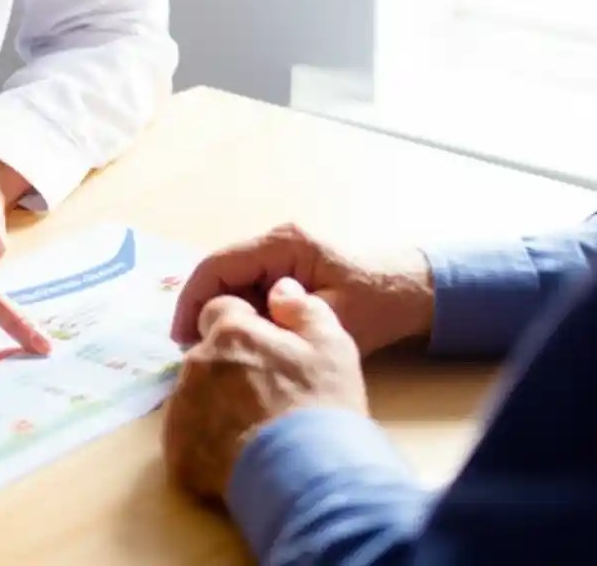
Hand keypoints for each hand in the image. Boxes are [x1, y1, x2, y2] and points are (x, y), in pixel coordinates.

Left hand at [162, 278, 367, 499]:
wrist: (308, 476)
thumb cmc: (322, 405)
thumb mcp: (331, 345)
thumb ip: (303, 309)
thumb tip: (279, 288)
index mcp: (230, 333)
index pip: (219, 310)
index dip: (241, 325)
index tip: (262, 348)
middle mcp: (196, 364)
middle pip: (205, 355)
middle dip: (228, 366)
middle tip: (264, 395)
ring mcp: (181, 409)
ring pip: (193, 394)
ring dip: (214, 403)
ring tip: (252, 430)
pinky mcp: (175, 451)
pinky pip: (187, 435)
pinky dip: (206, 441)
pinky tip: (236, 454)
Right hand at [171, 224, 434, 354]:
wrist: (414, 292)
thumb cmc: (379, 303)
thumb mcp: (333, 318)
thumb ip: (287, 319)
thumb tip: (240, 327)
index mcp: (283, 245)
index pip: (217, 265)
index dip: (193, 300)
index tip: (182, 338)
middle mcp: (275, 243)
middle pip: (219, 275)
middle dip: (204, 312)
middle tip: (197, 353)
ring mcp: (278, 255)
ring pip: (230, 285)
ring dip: (223, 316)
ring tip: (218, 352)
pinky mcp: (283, 271)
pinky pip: (248, 292)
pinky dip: (241, 317)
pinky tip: (244, 343)